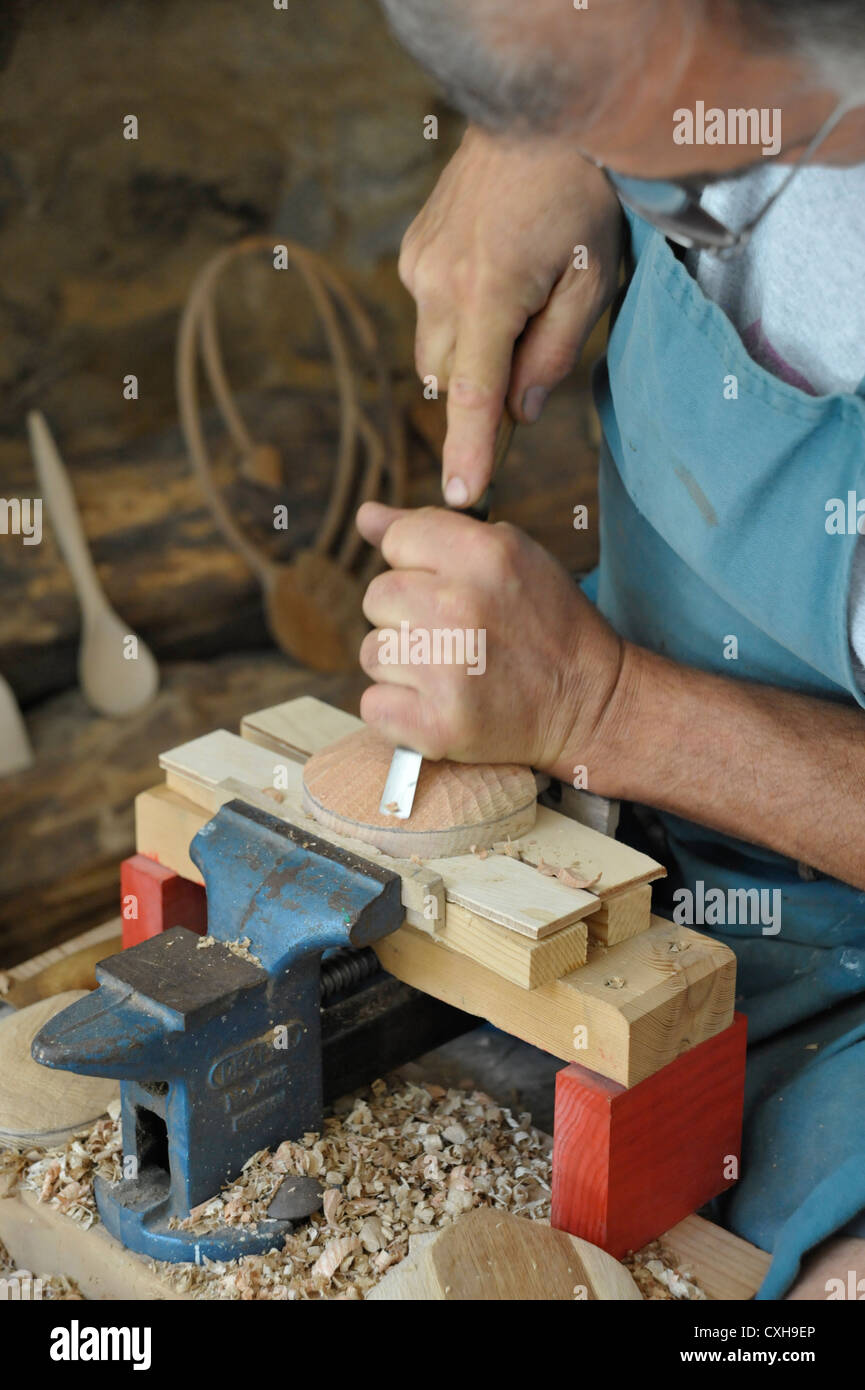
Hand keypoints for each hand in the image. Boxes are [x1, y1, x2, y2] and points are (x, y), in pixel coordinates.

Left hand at [356, 501, 625, 776]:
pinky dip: (398, 710)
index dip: (417, 564)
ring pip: (372, 652)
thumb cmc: (546, 624)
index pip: (398, 539)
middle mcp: (460, 606)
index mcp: (483, 554)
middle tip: (452, 634)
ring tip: (450, 670)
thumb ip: (435, 532)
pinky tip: (438, 704)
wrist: (590, 703)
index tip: (448, 588)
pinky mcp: (438, 725)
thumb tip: (366, 517)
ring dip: (402, 664)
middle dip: (405, 615)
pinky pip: (373, 705)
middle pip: (377, 596)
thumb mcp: (509, 557)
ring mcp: (447, 670)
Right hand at [398, 125, 621, 506]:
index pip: (474, 394)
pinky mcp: (412, 253)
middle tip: (532, 346)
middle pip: (451, 380)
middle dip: (484, 387)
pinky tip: (493, 273)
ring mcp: (418, 265)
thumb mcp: (591, 283)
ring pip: (436, 350)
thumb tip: (519, 413)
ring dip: (471, 351)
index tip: (460, 497)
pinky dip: (459, 316)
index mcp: (490, 293)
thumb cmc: (578, 199)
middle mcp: (439, 283)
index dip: (469, 450)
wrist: (538, 116)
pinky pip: (431, 312)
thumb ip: (553, 356)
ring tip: (515, 298)